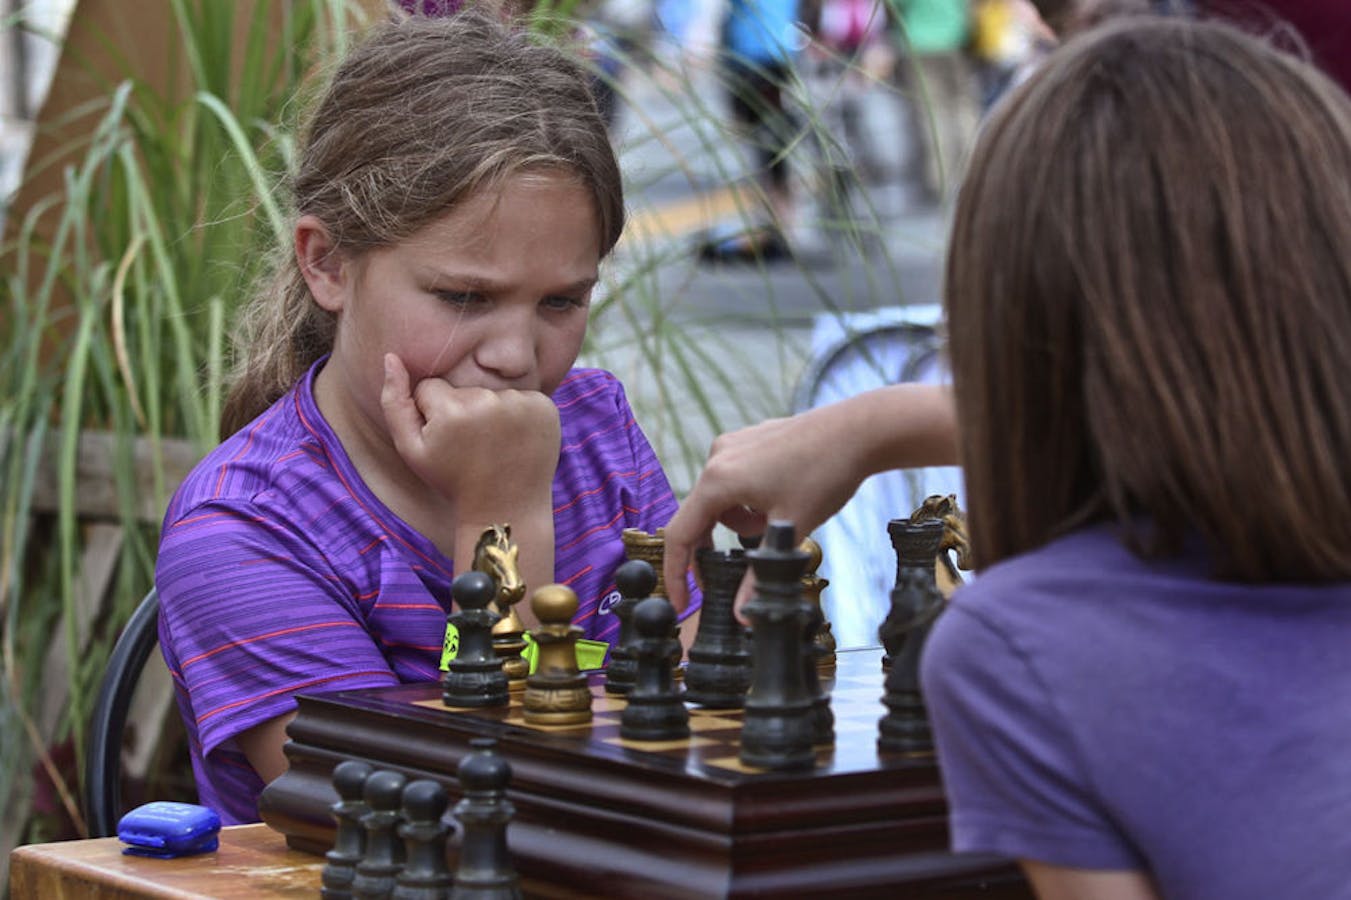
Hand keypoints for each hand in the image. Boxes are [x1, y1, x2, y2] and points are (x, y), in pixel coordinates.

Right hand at [380, 353, 560, 522]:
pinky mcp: (546, 408)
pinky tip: (516, 441)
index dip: (433, 414)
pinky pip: (522, 398)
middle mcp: (488, 400)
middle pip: (464, 389)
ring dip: (492, 413)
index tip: (447, 440)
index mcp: (452, 408)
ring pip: (493, 393)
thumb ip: (394, 401)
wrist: (505, 508)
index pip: (431, 387)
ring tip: (494, 446)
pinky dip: (519, 416)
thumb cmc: (453, 480)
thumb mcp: (411, 449)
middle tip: (472, 446)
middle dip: (463, 411)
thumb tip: (390, 357)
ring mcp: (521, 403)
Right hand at [663, 384, 958, 614]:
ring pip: (722, 500)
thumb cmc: (824, 474)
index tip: (680, 601)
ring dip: (741, 522)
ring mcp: (733, 445)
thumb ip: (759, 576)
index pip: (679, 536)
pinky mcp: (749, 440)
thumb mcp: (790, 530)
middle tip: (739, 572)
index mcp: (718, 480)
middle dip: (718, 546)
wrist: (859, 430)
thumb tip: (742, 614)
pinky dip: (750, 500)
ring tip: (779, 521)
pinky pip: (736, 480)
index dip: (676, 573)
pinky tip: (782, 499)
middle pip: (700, 517)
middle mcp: (717, 458)